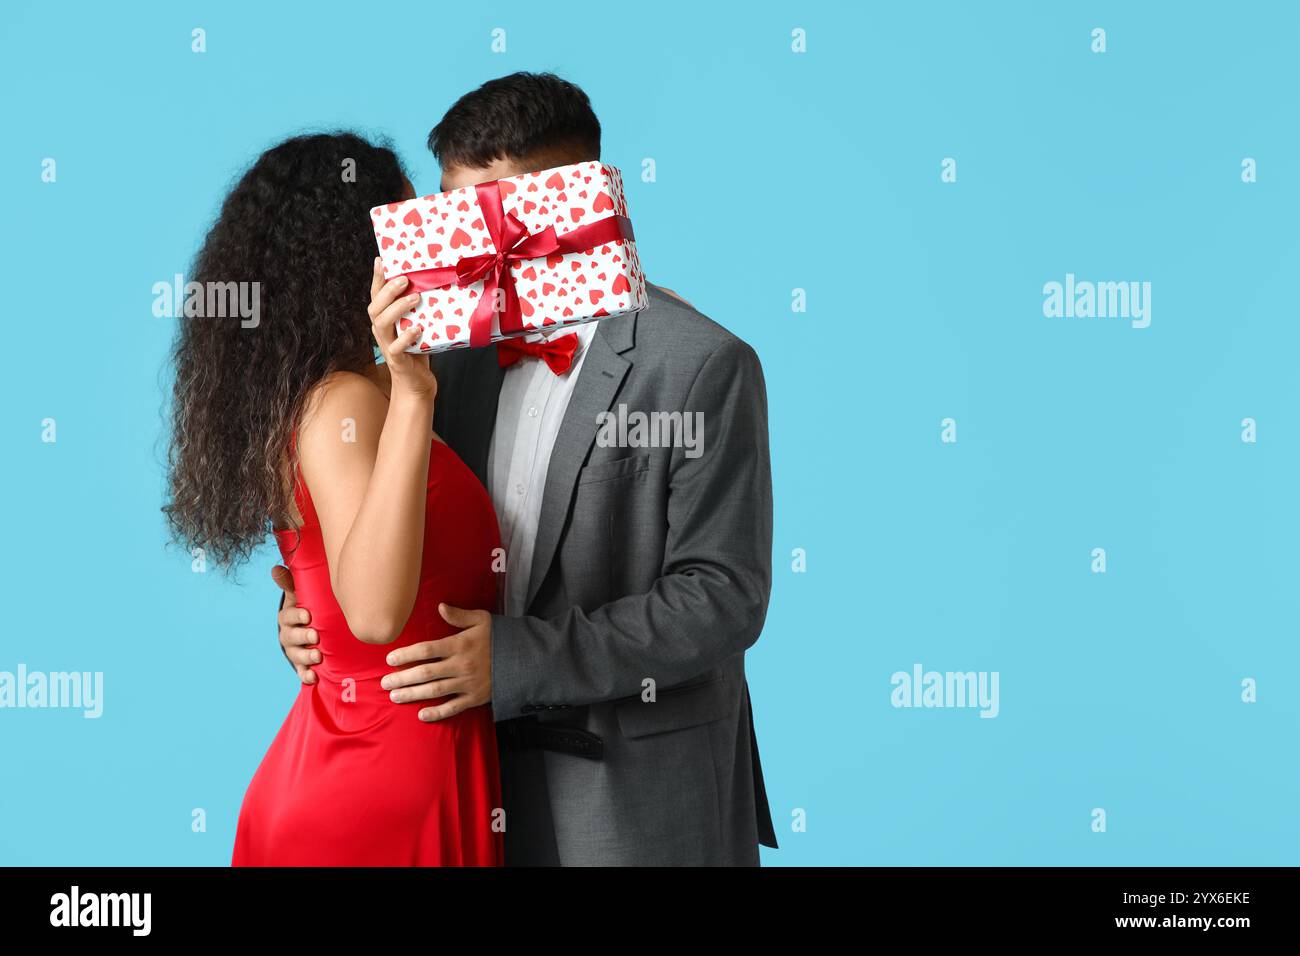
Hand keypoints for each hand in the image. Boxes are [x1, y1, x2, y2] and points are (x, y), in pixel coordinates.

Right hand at [273, 565, 318, 684]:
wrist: (308, 629)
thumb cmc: (305, 608)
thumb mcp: (299, 596)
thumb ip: (290, 583)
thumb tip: (275, 568)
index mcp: (288, 617)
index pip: (288, 616)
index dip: (297, 616)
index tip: (308, 615)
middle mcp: (288, 635)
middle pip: (292, 637)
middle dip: (303, 637)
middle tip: (315, 636)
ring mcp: (294, 651)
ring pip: (297, 655)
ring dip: (306, 657)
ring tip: (318, 657)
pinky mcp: (302, 665)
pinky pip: (302, 672)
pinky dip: (306, 675)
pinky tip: (313, 678)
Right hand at [368, 258, 436, 399]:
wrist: (417, 384)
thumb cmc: (418, 351)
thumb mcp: (418, 325)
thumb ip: (418, 309)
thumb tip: (434, 284)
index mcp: (384, 320)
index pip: (376, 295)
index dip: (377, 278)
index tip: (381, 260)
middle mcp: (381, 331)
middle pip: (375, 307)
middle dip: (388, 291)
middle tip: (406, 279)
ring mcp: (387, 346)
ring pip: (382, 324)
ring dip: (398, 308)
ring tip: (416, 298)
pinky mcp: (396, 360)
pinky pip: (396, 347)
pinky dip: (405, 337)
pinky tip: (417, 329)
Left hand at [380, 604, 491, 720]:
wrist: (524, 659)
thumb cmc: (500, 637)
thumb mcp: (482, 619)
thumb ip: (459, 615)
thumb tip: (440, 606)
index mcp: (460, 645)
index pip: (426, 650)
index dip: (406, 654)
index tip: (390, 659)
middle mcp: (461, 665)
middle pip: (425, 673)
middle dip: (403, 678)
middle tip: (385, 682)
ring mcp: (467, 683)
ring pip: (435, 691)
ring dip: (413, 694)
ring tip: (395, 696)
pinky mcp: (475, 698)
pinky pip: (453, 707)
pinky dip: (437, 713)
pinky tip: (422, 715)